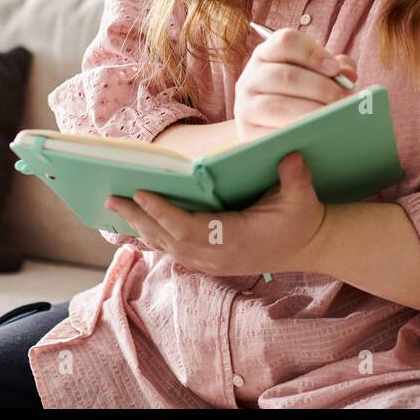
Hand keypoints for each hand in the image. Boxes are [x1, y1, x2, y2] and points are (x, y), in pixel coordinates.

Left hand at [103, 151, 327, 276]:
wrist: (308, 245)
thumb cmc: (302, 218)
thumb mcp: (302, 198)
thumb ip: (295, 179)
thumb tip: (290, 157)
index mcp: (235, 240)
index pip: (189, 229)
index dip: (163, 212)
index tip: (141, 193)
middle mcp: (218, 257)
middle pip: (168, 239)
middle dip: (138, 219)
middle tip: (111, 199)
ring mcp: (212, 263)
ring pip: (167, 246)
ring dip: (139, 228)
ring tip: (113, 209)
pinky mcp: (209, 261)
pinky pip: (173, 249)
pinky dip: (152, 235)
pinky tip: (134, 223)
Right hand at [234, 27, 356, 141]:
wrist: (270, 131)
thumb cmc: (299, 100)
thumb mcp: (313, 78)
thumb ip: (334, 70)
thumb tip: (348, 74)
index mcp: (266, 55)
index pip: (286, 41)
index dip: (312, 52)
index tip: (335, 68)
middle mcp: (250, 78)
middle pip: (287, 76)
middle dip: (321, 88)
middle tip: (344, 100)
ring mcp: (245, 107)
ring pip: (279, 106)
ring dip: (312, 112)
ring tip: (334, 118)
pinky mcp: (248, 134)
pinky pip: (273, 133)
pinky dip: (297, 133)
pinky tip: (316, 134)